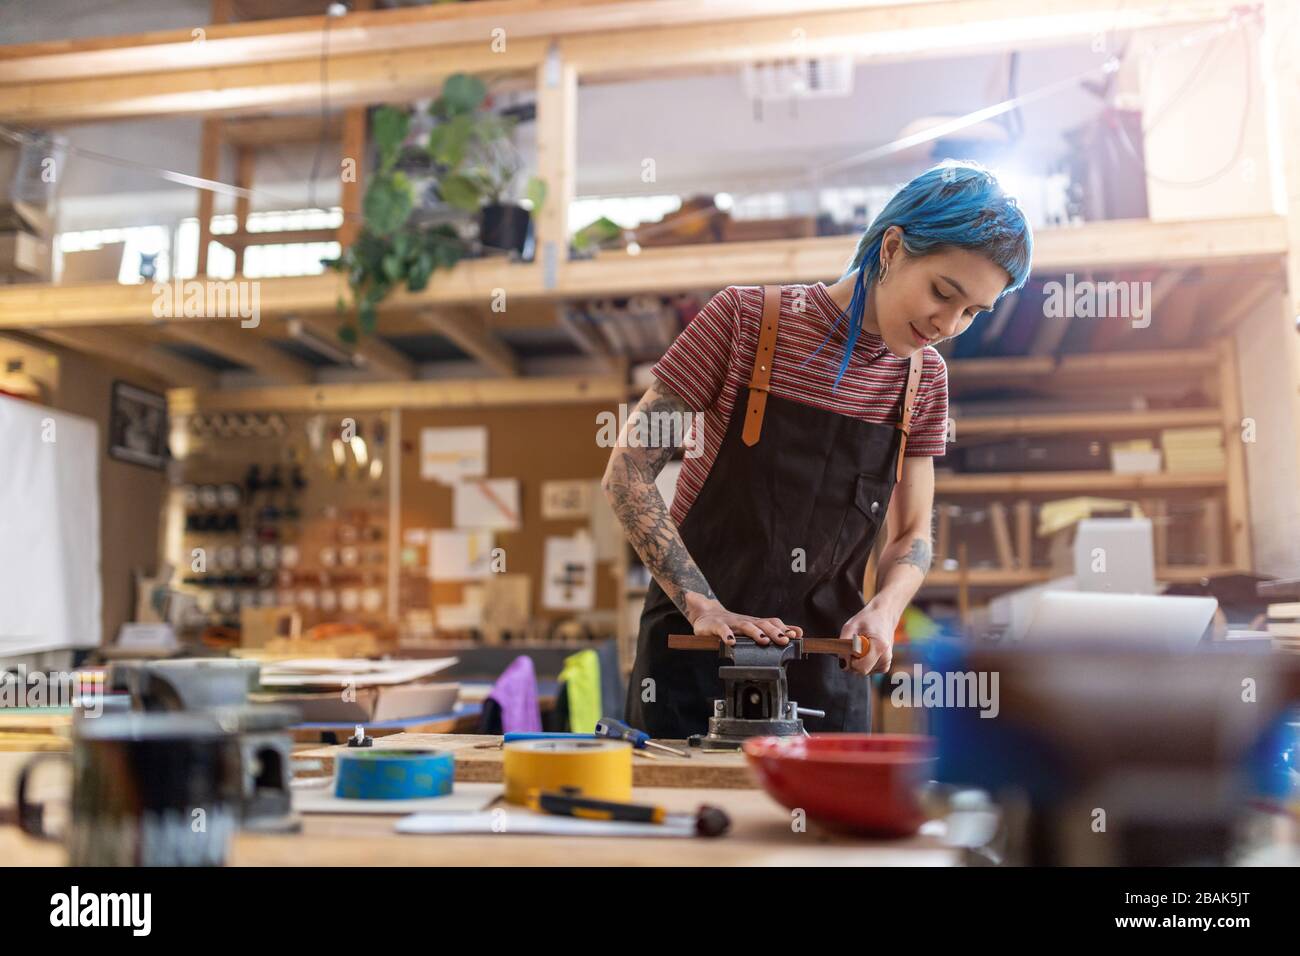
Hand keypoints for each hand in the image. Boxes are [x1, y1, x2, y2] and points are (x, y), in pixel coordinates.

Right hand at [684, 593, 801, 645]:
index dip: (784, 629)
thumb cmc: (732, 624)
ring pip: (745, 626)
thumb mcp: (754, 627)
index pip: (772, 623)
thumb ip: (775, 630)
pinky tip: (731, 642)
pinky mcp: (716, 626)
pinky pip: (722, 629)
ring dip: (755, 632)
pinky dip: (727, 635)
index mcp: (754, 623)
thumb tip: (798, 632)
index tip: (796, 635)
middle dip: (774, 632)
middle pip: (762, 624)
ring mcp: (731, 623)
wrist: (706, 615)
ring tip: (763, 640)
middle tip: (784, 640)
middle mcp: (745, 622)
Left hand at [838, 602, 897, 674]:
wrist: (884, 616)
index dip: (850, 660)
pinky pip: (867, 670)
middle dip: (852, 661)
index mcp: (880, 647)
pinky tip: (865, 651)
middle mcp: (886, 658)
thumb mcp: (850, 627)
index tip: (849, 647)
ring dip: (857, 661)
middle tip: (854, 645)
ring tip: (861, 645)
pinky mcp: (885, 666)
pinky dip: (862, 662)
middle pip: (861, 671)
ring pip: (863, 672)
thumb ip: (843, 646)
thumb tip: (843, 665)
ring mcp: (887, 663)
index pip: (861, 668)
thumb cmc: (866, 620)